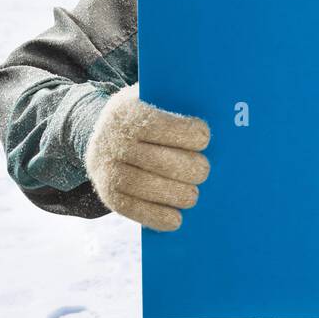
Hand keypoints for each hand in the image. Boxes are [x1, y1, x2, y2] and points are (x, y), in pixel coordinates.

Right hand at [84, 84, 210, 230]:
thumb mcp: (152, 97)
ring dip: (174, 194)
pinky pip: (130, 208)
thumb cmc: (144, 116)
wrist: (101, 133)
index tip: (205, 139)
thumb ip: (176, 100)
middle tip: (204, 171)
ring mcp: (105, 168)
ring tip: (193, 196)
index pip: (160, 124)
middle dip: (186, 167)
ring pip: (143, 185)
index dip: (186, 133)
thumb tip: (217, 107)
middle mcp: (112, 140)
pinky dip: (156, 216)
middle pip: (156, 159)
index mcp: (127, 111)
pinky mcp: (106, 193)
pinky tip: (176, 220)